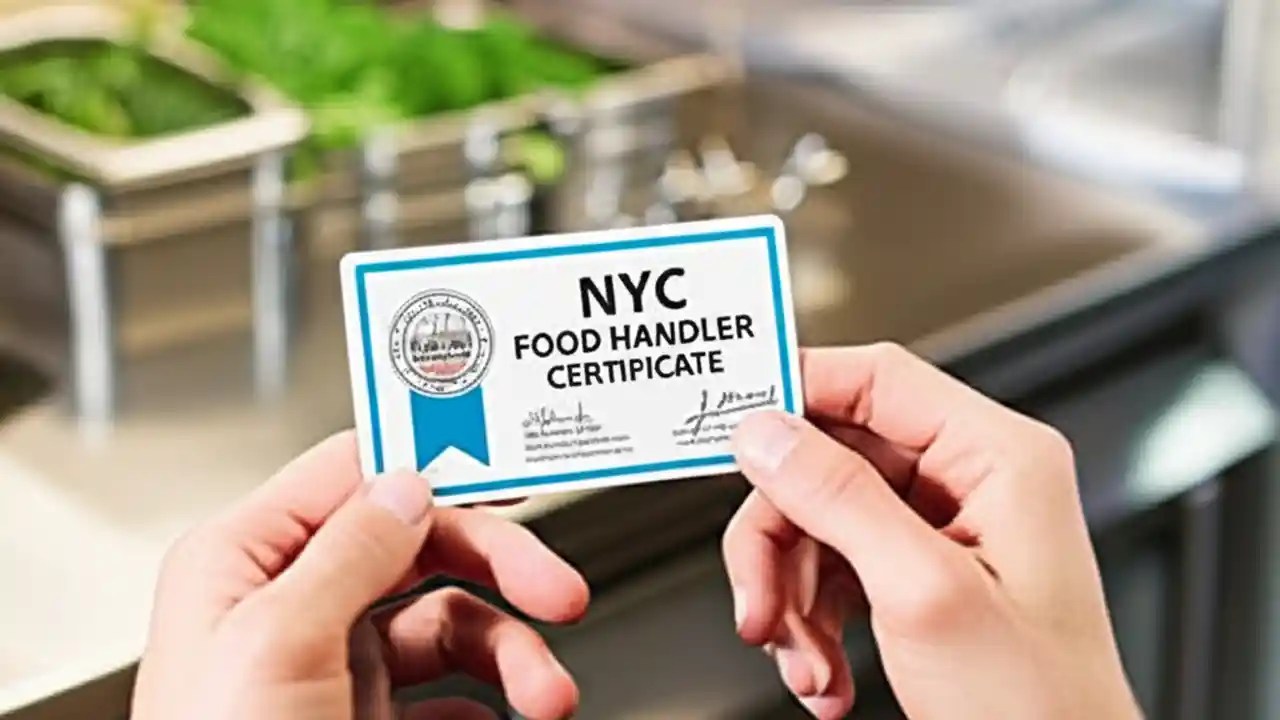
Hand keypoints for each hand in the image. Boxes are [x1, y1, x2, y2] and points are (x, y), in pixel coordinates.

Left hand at [132, 432, 587, 719]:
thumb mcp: (276, 645)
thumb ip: (348, 551)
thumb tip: (406, 483)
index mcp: (245, 564)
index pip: (354, 475)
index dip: (435, 464)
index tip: (510, 466)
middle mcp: (293, 605)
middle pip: (422, 546)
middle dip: (501, 570)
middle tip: (560, 593)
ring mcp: (333, 665)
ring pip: (449, 622)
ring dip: (513, 654)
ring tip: (549, 699)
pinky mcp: (367, 719)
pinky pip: (451, 692)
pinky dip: (491, 704)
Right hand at [724, 344, 1138, 718]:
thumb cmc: (1040, 708)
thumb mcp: (924, 593)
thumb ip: (841, 500)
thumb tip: (767, 433)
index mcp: (998, 458)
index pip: (877, 379)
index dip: (796, 390)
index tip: (731, 423)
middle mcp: (969, 482)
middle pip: (828, 459)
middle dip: (781, 537)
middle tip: (759, 596)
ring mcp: (940, 531)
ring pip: (817, 520)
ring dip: (791, 594)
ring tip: (800, 656)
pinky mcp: (914, 576)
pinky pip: (830, 569)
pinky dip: (810, 623)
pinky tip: (822, 673)